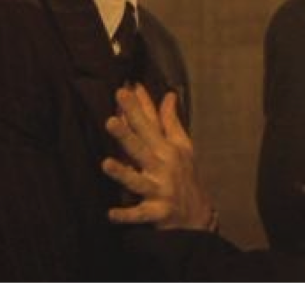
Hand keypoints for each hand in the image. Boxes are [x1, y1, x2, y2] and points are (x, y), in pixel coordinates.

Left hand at [101, 85, 213, 229]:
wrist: (198, 216)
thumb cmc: (185, 176)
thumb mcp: (182, 147)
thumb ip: (170, 121)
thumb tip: (168, 95)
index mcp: (167, 149)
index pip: (150, 124)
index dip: (139, 107)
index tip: (126, 89)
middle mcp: (163, 168)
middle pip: (141, 149)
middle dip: (127, 135)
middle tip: (110, 121)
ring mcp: (160, 191)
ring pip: (138, 182)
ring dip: (123, 174)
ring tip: (106, 164)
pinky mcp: (156, 213)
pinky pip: (139, 214)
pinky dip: (127, 215)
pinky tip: (110, 214)